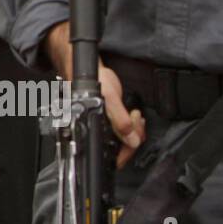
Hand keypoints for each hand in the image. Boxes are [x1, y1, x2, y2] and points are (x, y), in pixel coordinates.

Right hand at [44, 21, 146, 167]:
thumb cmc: (88, 79)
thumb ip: (119, 120)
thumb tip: (132, 140)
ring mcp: (104, 127)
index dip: (127, 152)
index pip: (112, 157)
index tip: (135, 139)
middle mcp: (97, 132)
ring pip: (123, 141)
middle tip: (137, 123)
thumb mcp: (107, 98)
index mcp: (92, 131)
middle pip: (120, 150)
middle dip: (134, 138)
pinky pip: (123, 131)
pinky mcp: (110, 121)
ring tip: (136, 117)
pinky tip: (133, 116)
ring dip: (134, 131)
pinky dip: (132, 126)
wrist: (85, 66)